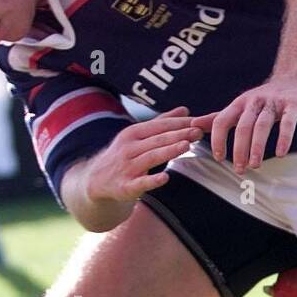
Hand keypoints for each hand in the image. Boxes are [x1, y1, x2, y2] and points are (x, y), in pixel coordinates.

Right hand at [82, 107, 201, 204]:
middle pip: (157, 140)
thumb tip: (185, 110)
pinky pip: (141, 183)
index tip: (198, 121)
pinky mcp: (126, 186)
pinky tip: (165, 178)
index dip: (179, 123)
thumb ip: (162, 123)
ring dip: (168, 151)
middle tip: (198, 131)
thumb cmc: (126, 155)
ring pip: (151, 157)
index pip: (159, 126)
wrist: (97, 180)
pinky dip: (152, 181)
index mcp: (133, 133)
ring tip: (186, 146)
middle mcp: (129, 148)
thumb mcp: (139, 136)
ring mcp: (127, 167)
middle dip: (178, 135)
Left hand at [196, 76, 296, 173]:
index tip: (218, 158)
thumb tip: (193, 125)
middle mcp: (254, 102)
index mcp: (240, 103)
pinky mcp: (293, 106)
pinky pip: (288, 123)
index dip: (218, 139)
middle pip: (243, 126)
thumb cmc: (267, 99)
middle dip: (239, 149)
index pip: (222, 120)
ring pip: (262, 126)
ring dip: (257, 147)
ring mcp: (274, 103)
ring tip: (255, 165)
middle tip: (239, 169)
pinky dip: (284, 139)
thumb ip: (219, 117)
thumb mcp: (241, 106)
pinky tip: (280, 154)